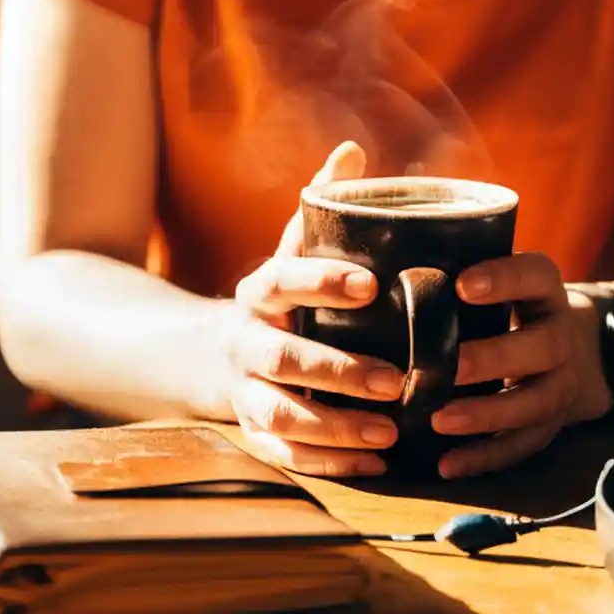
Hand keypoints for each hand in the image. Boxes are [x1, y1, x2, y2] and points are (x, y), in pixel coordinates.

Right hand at [227, 141, 403, 476]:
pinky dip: (326, 462)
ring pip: (280, 413)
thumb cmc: (281, 294)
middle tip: (397, 381)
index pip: (285, 278)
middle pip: (283, 357)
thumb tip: (352, 150)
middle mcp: (246, 341)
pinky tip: (375, 464)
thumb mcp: (293, 248)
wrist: (216, 352)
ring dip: (334, 427)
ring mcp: (245, 390)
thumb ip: (322, 206)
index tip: (373, 284)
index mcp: (261, 290)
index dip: (323, 280)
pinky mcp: (252, 429)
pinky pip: (284, 452)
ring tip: (390, 435)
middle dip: (338, 370)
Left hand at [431, 253, 611, 478]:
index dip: (505, 279)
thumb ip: (455, 282)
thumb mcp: (498, 288)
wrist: (573, 351)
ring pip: (534, 402)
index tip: (463, 286)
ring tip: (440, 420)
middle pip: (543, 346)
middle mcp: (562, 336)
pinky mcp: (551, 424)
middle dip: (494, 357)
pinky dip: (485, 457)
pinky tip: (448, 465)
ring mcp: (562, 383)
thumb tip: (379, 276)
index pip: (535, 275)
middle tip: (450, 365)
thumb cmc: (510, 311)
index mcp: (546, 292)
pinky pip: (522, 444)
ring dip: (487, 414)